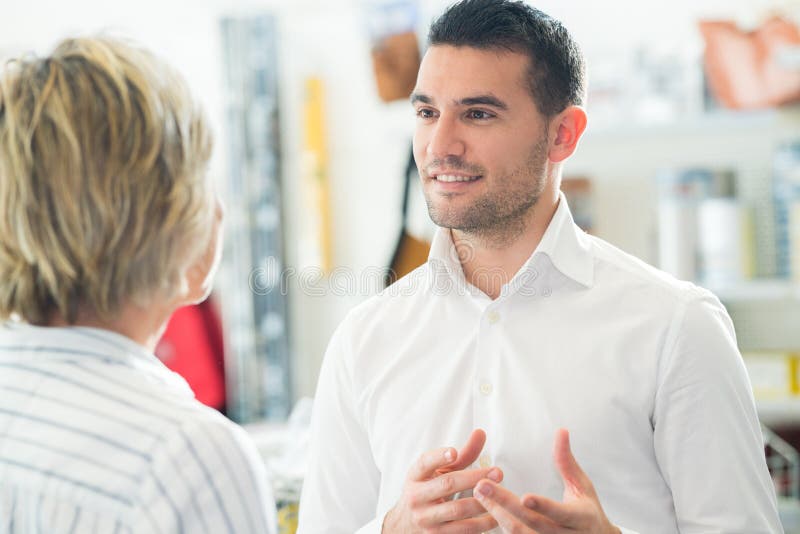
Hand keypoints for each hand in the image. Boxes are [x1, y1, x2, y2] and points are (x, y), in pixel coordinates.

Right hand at [382, 429, 503, 532]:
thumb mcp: (438, 472)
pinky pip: (464, 529)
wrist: (406, 524)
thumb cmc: (427, 491)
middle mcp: (417, 497)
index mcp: (415, 476)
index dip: (438, 456)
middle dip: (474, 477)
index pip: (424, 463)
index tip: (453, 452)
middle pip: (447, 484)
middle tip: (496, 472)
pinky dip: (483, 522)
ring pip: (458, 509)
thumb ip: (461, 455)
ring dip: (483, 501)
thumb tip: (481, 433)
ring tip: (501, 493)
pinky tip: (496, 515)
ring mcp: (426, 519)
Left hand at [474, 429, 619, 533]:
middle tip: (483, 486)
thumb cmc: (587, 510)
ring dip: (497, 514)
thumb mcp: (582, 485)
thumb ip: (567, 461)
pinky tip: (487, 507)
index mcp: (580, 517)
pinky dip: (500, 523)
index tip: (524, 497)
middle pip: (532, 523)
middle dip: (505, 505)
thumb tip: (561, 431)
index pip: (560, 513)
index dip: (542, 506)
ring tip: (479, 493)